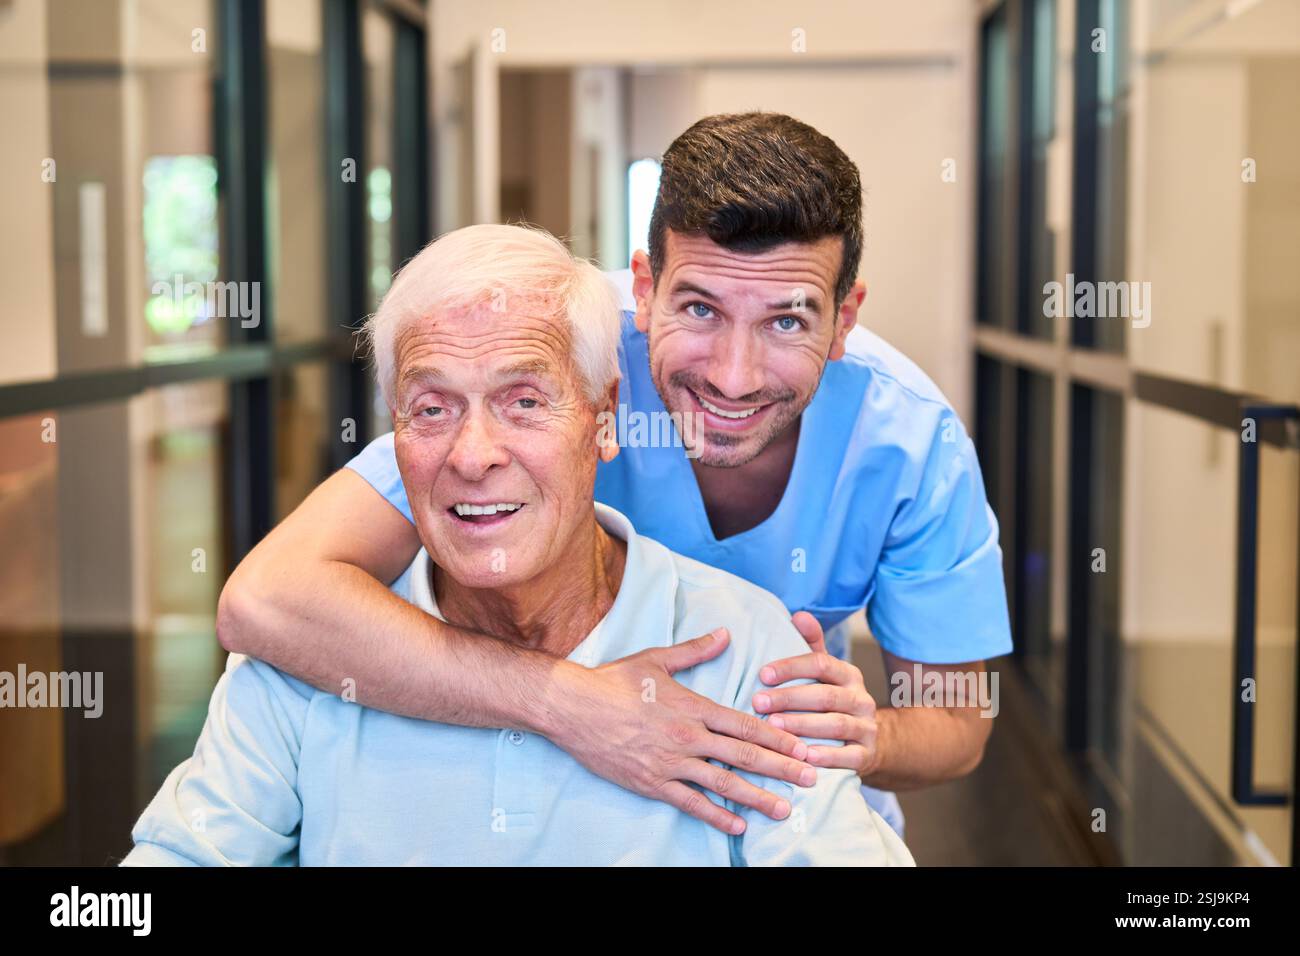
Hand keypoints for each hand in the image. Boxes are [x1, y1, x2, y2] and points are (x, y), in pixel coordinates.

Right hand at [546, 628, 817, 834]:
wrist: (573, 707)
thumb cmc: (613, 681)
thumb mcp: (657, 659)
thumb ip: (696, 651)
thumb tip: (725, 633)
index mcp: (693, 706)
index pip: (745, 725)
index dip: (777, 737)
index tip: (803, 746)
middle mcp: (688, 736)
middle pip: (743, 756)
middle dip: (781, 768)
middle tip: (811, 779)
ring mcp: (671, 762)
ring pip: (723, 783)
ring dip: (757, 797)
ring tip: (784, 809)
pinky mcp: (652, 782)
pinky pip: (690, 802)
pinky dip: (716, 815)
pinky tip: (737, 825)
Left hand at [752, 611, 879, 776]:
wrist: (870, 741)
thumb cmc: (833, 701)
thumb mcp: (825, 673)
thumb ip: (812, 645)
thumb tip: (799, 615)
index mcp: (848, 674)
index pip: (820, 663)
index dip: (791, 667)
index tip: (762, 674)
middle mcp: (861, 698)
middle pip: (825, 695)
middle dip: (789, 699)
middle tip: (758, 703)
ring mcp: (867, 727)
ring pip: (835, 725)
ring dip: (802, 726)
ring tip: (774, 728)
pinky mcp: (867, 754)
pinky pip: (848, 756)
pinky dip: (826, 757)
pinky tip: (803, 758)